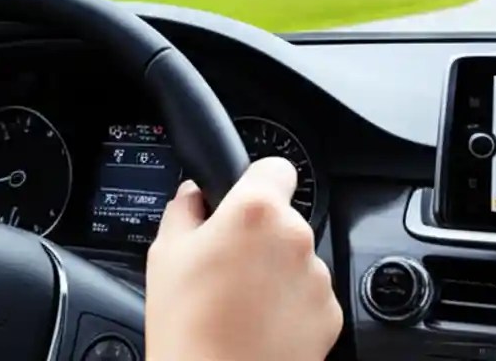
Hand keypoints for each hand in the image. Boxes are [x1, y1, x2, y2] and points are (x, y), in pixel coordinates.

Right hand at [146, 157, 341, 360]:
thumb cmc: (188, 326)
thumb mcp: (166, 254)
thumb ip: (185, 210)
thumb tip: (194, 197)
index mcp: (256, 211)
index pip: (276, 167)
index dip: (257, 181)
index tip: (244, 198)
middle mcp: (295, 237)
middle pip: (284, 219)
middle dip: (259, 236)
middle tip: (226, 267)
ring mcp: (317, 277)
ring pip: (296, 258)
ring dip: (276, 271)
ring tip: (240, 303)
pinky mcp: (329, 313)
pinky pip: (309, 295)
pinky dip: (290, 305)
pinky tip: (259, 324)